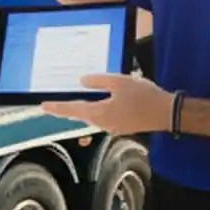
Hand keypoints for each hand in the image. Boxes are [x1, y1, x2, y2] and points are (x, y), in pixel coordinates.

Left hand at [42, 73, 175, 135]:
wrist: (166, 113)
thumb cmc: (143, 96)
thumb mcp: (120, 82)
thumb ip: (99, 81)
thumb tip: (82, 81)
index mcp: (100, 113)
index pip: (73, 110)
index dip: (58, 108)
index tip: (43, 107)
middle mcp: (103, 123)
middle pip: (80, 116)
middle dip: (67, 111)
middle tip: (53, 106)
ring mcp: (113, 127)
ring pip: (92, 118)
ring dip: (81, 112)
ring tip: (70, 105)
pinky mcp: (122, 127)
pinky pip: (103, 119)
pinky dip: (95, 113)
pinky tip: (96, 106)